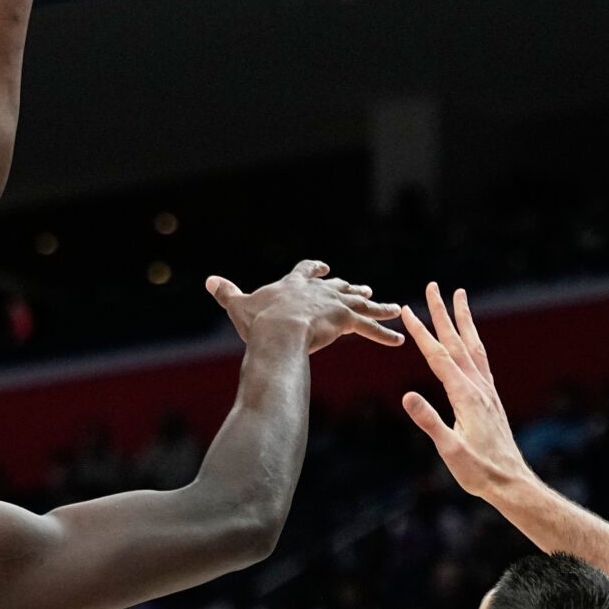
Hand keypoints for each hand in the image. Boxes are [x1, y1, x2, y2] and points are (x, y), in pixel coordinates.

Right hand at [206, 260, 402, 354]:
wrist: (278, 332)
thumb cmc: (259, 321)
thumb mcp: (239, 305)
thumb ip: (227, 292)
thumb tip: (209, 280)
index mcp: (294, 284)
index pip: (306, 271)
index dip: (314, 270)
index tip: (324, 267)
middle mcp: (318, 291)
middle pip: (341, 287)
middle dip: (353, 289)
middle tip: (365, 290)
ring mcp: (334, 304)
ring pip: (362, 306)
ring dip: (379, 309)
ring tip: (394, 309)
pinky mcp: (346, 320)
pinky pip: (369, 329)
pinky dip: (385, 335)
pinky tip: (399, 341)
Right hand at [400, 284, 533, 503]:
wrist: (510, 482)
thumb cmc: (478, 471)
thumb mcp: (449, 450)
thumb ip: (430, 421)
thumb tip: (407, 395)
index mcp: (466, 397)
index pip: (439, 357)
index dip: (422, 332)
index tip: (408, 310)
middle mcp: (479, 387)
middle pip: (457, 342)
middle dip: (443, 313)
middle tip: (434, 286)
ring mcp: (487, 391)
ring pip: (473, 346)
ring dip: (463, 320)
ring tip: (459, 296)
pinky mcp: (490, 398)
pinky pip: (480, 360)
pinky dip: (472, 341)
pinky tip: (469, 339)